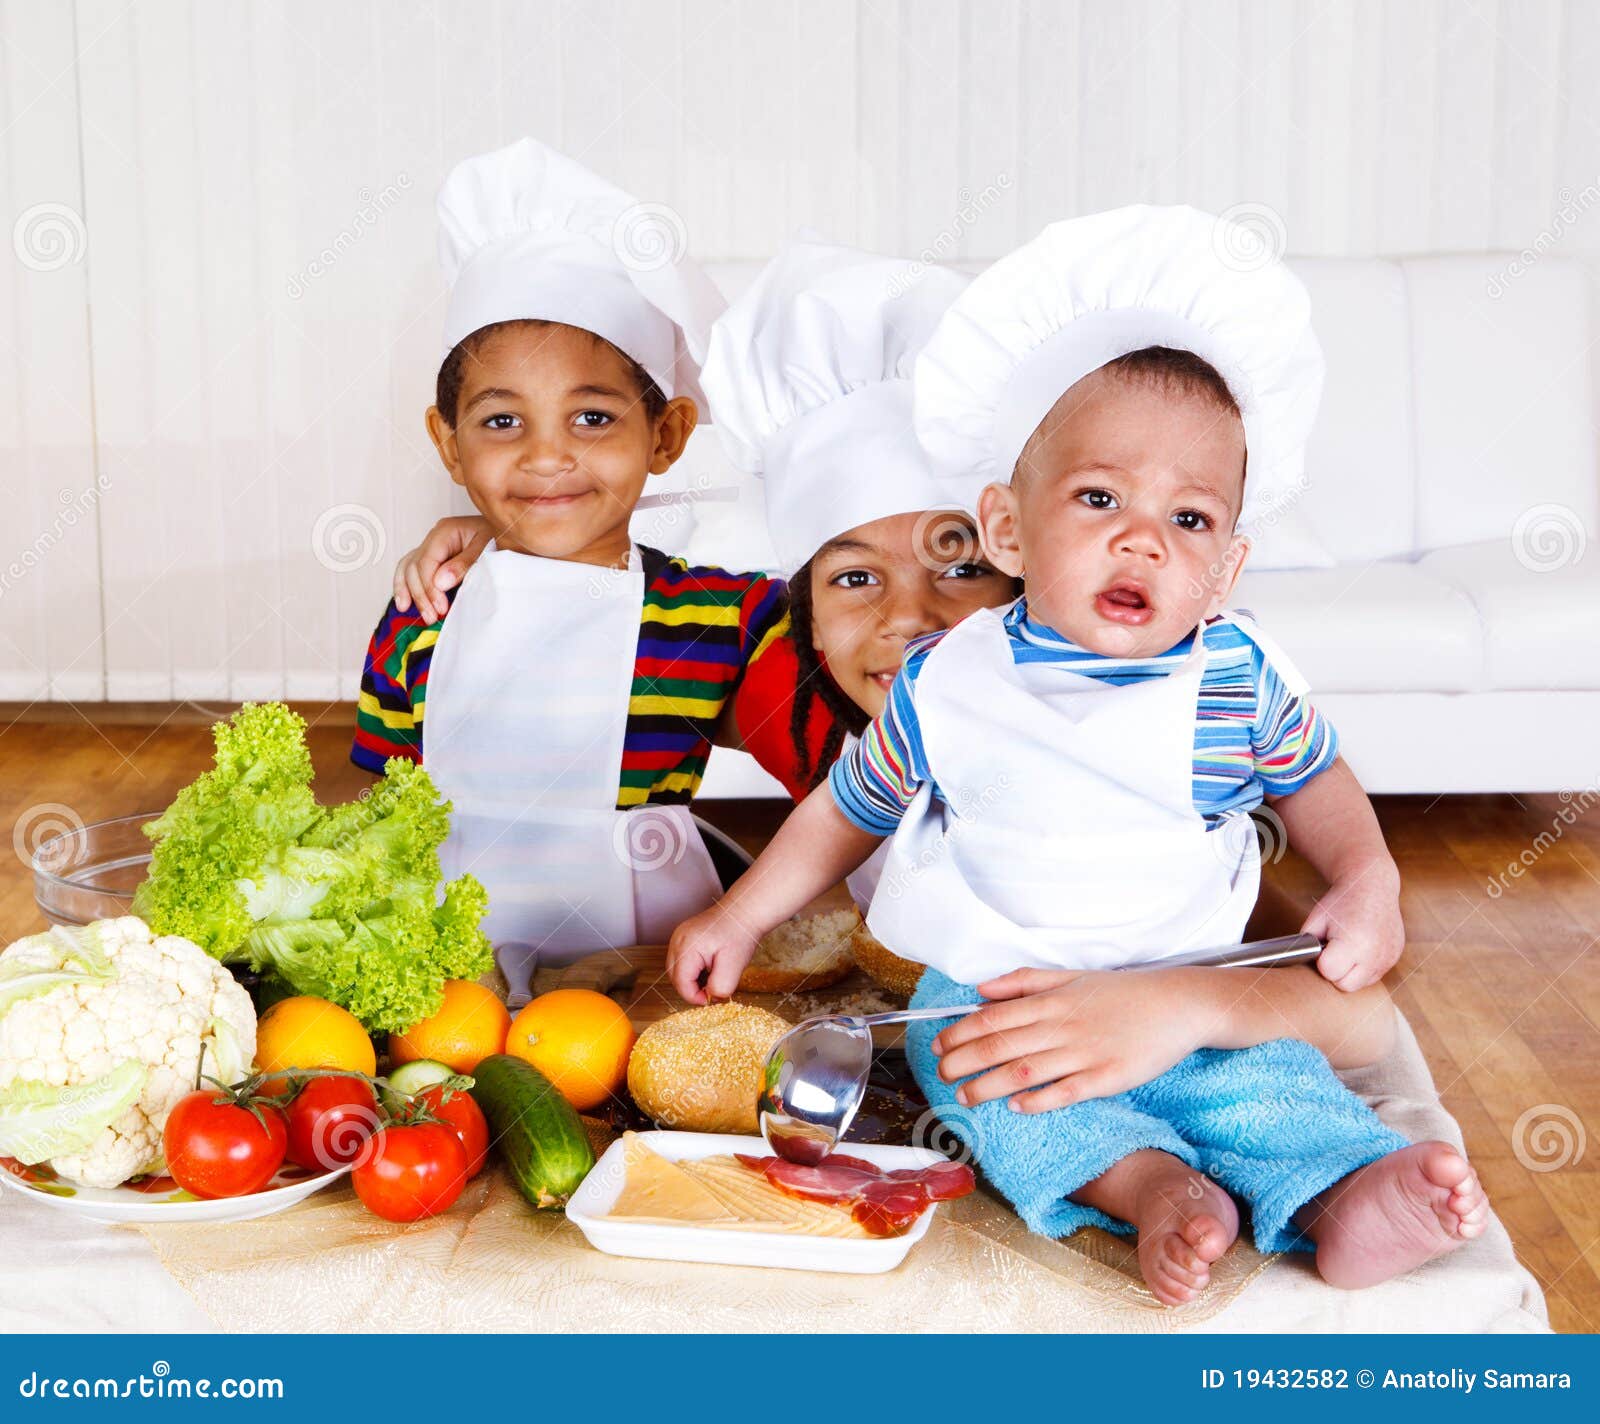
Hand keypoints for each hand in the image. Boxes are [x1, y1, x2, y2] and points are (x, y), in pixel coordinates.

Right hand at [392, 515, 491, 621]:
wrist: (511, 534)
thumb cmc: (501, 538)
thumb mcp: (487, 549)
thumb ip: (464, 565)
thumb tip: (439, 583)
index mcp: (446, 531)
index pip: (427, 562)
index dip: (430, 588)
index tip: (440, 608)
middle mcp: (435, 537)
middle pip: (415, 566)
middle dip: (420, 594)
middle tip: (431, 616)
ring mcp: (433, 547)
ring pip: (408, 567)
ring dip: (407, 590)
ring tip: (406, 610)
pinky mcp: (436, 558)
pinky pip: (412, 569)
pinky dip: (406, 585)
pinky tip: (404, 601)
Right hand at [666, 905, 759, 1005]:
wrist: (743, 913)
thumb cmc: (739, 934)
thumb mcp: (734, 965)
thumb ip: (720, 986)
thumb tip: (710, 997)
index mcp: (687, 947)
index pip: (680, 983)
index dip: (694, 997)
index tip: (710, 999)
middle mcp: (677, 940)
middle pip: (674, 977)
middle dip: (691, 989)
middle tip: (711, 991)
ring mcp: (678, 937)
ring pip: (676, 970)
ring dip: (691, 980)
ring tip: (712, 977)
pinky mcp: (683, 938)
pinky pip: (681, 961)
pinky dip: (692, 970)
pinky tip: (708, 968)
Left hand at [928, 966, 1209, 1110]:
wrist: (1177, 1005)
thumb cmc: (1121, 993)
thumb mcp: (1070, 976)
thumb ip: (1024, 981)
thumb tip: (981, 990)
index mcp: (1051, 1000)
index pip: (994, 1016)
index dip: (961, 1032)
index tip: (939, 1046)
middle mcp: (1063, 1025)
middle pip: (1002, 1045)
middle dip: (964, 1062)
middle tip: (941, 1075)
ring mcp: (1085, 1052)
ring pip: (1026, 1070)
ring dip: (990, 1086)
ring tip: (965, 1098)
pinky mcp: (1108, 1076)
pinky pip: (1066, 1091)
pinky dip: (1038, 1100)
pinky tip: (1016, 1107)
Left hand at [1303, 861, 1403, 991]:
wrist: (1372, 885)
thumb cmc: (1340, 902)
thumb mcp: (1315, 921)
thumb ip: (1308, 946)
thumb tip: (1302, 966)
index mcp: (1355, 943)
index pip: (1329, 973)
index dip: (1322, 963)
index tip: (1322, 949)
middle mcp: (1375, 954)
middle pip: (1345, 985)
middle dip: (1336, 972)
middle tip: (1333, 951)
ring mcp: (1387, 957)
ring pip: (1360, 983)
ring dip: (1351, 972)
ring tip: (1347, 948)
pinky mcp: (1394, 958)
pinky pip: (1373, 975)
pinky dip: (1364, 967)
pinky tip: (1361, 949)